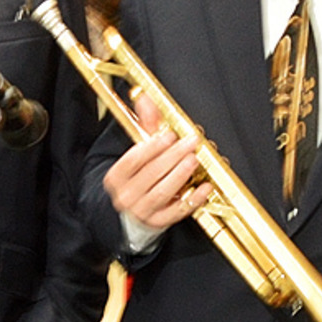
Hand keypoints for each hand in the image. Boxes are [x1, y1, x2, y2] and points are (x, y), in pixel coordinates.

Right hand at [102, 92, 209, 231]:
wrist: (128, 215)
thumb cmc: (135, 179)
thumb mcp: (135, 153)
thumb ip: (144, 126)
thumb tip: (146, 98)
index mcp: (116, 177)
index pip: (132, 160)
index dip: (151, 147)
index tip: (169, 135)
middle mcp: (125, 196)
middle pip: (150, 174)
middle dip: (172, 156)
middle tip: (191, 142)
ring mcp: (141, 212)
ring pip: (162, 192)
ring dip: (180, 175)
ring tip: (194, 159)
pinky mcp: (158, 223)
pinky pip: (177, 212)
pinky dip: (193, 200)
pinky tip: (205, 187)